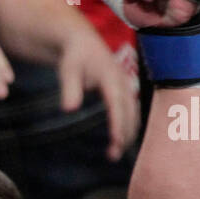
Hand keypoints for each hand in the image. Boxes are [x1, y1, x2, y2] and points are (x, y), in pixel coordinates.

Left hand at [57, 31, 138, 160]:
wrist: (82, 42)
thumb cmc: (74, 56)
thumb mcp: (68, 69)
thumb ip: (69, 88)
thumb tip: (69, 109)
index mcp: (110, 76)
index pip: (117, 103)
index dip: (118, 122)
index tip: (116, 140)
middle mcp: (122, 81)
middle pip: (129, 111)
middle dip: (124, 134)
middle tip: (113, 156)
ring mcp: (125, 86)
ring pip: (132, 113)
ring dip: (127, 134)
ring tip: (113, 155)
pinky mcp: (123, 92)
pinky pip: (129, 112)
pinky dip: (127, 127)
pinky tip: (119, 143)